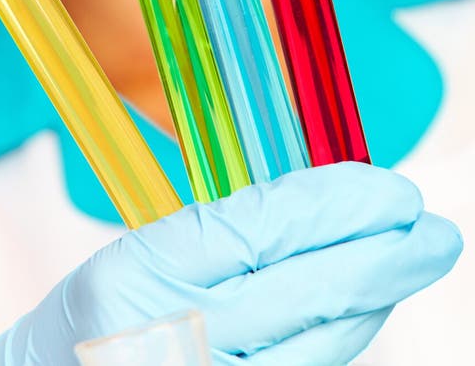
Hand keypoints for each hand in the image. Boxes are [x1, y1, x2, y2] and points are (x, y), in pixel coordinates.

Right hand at [0, 163, 461, 365]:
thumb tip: (324, 208)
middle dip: (382, 257)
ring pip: (317, 345)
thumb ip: (226, 235)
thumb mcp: (143, 256)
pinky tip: (362, 309)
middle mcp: (170, 342)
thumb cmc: (98, 318)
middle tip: (434, 229)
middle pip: (303, 291)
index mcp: (138, 276)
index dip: (336, 204)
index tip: (389, 189)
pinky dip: (340, 339)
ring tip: (406, 261)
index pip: (260, 228)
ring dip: (371, 301)